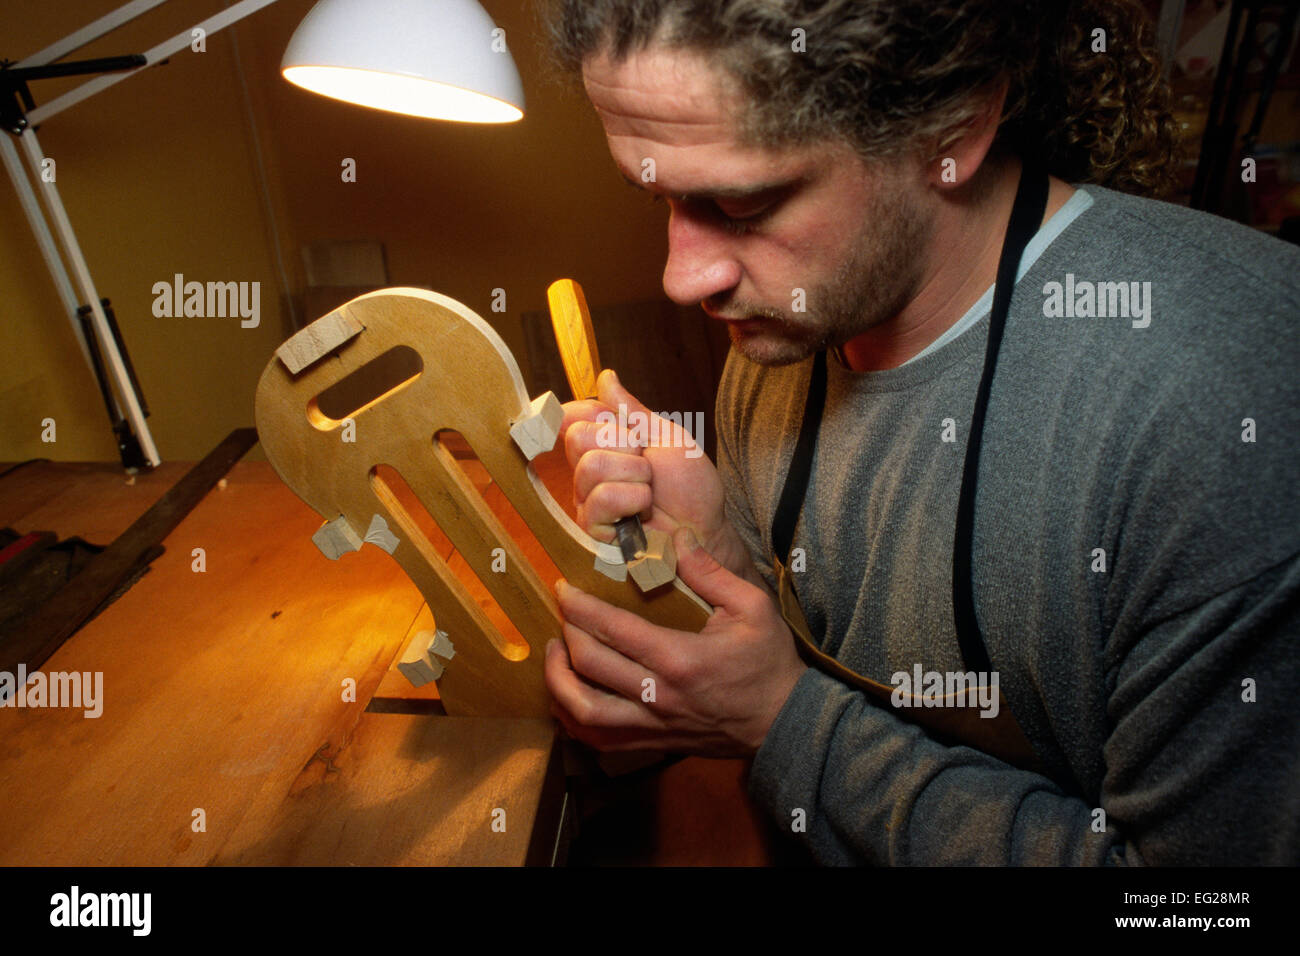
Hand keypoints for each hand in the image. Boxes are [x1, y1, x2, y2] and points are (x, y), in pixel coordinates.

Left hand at [544, 527, 807, 755]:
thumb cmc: (769, 662)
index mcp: (680, 659)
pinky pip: (600, 741)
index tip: (563, 588)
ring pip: (585, 713)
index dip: (579, 607)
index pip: (612, 630)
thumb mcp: (752, 607)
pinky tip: (569, 699)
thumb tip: (678, 537)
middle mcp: (659, 696)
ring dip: (559, 683)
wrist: (784, 723)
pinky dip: (575, 722)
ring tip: (555, 655)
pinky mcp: (653, 744)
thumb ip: (711, 572)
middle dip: (565, 635)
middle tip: (560, 613)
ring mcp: (653, 725)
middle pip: (589, 667)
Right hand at [561, 369, 755, 581]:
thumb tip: (606, 376)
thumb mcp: (666, 437)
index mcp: (604, 445)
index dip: (588, 414)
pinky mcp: (592, 530)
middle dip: (623, 446)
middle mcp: (588, 471)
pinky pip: (599, 499)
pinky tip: (642, 512)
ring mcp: (587, 500)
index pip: (572, 416)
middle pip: (578, 437)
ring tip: (649, 492)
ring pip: (590, 467)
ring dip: (634, 476)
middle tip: (647, 465)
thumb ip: (632, 411)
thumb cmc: (690, 486)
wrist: (705, 528)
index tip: (622, 426)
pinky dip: (631, 499)